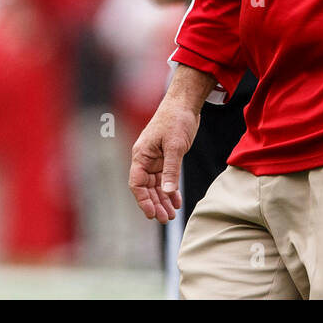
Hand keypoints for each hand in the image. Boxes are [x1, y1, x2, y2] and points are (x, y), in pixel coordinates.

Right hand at [129, 90, 200, 223]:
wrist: (185, 103)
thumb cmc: (176, 120)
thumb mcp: (175, 146)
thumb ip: (171, 170)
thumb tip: (167, 193)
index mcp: (141, 155)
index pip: (137, 184)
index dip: (143, 201)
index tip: (152, 214)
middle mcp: (146, 159)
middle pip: (147, 188)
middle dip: (155, 204)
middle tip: (165, 219)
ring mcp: (156, 159)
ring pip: (156, 185)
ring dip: (163, 200)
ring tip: (171, 215)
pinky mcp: (167, 157)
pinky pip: (166, 178)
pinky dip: (171, 190)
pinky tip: (176, 201)